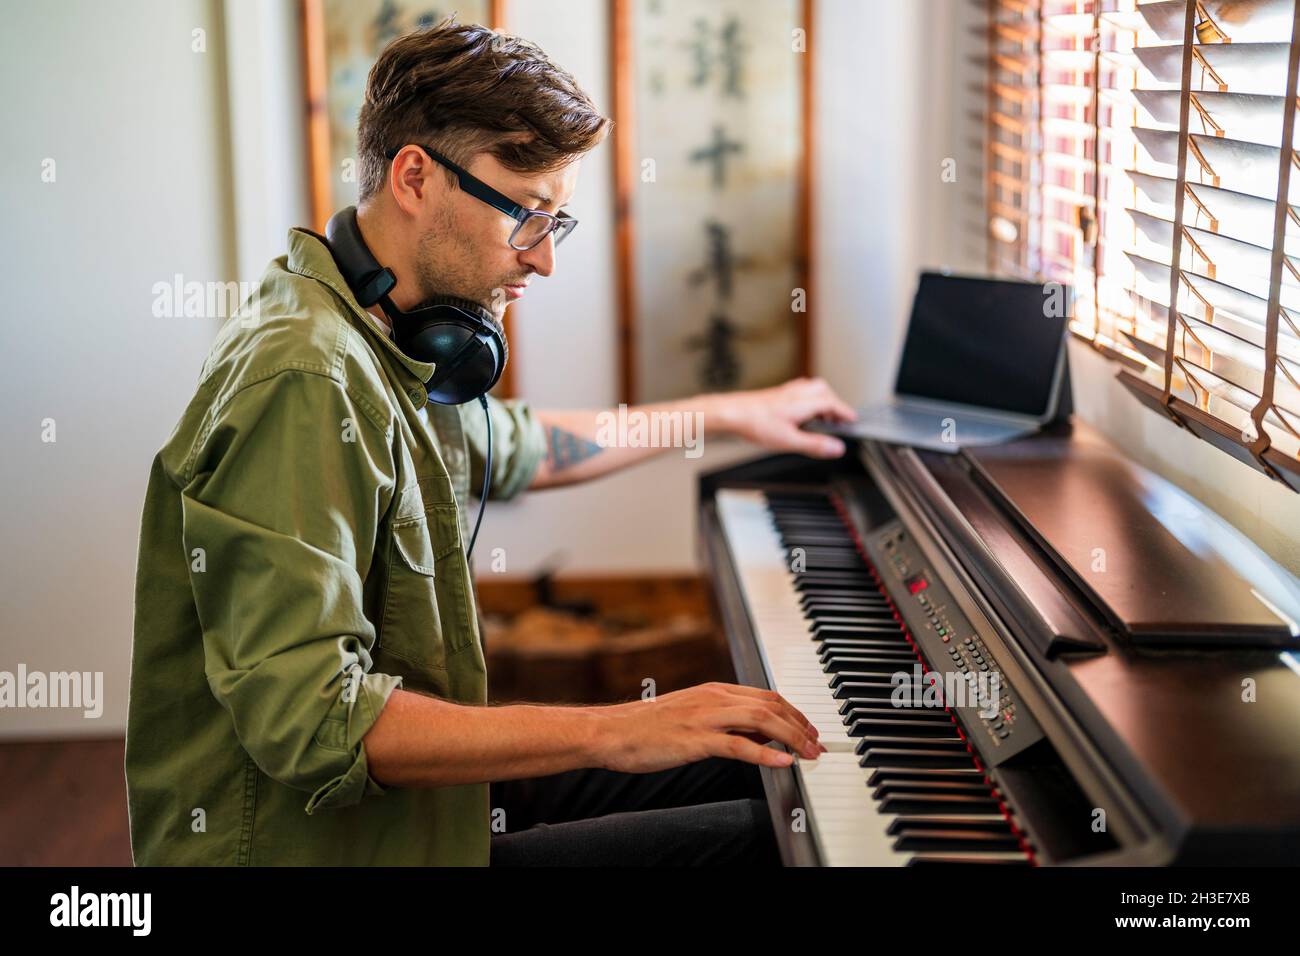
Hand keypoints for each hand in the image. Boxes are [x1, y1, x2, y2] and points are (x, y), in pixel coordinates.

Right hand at [591, 682, 826, 773]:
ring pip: (762, 720)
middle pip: (771, 705)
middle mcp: (713, 697)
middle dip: (801, 725)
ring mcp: (705, 717)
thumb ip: (725, 722)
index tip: (809, 730)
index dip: (794, 712)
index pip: (766, 695)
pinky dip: (766, 754)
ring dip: (792, 737)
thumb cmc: (647, 728)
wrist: (612, 731)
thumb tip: (759, 737)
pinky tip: (782, 762)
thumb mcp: (692, 717)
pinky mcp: (695, 739)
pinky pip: (739, 746)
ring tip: (808, 753)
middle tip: (818, 745)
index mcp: (714, 690)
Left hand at [707, 377, 856, 458]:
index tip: (853, 420)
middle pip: (824, 391)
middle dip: (834, 404)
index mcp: (803, 402)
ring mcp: (785, 392)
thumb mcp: (789, 440)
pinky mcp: (776, 395)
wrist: (730, 413)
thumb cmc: (754, 423)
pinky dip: (807, 400)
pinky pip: (799, 392)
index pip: (833, 403)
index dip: (845, 412)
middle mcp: (796, 393)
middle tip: (839, 420)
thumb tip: (836, 448)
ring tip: (822, 418)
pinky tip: (800, 412)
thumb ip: (814, 444)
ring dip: (820, 401)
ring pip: (811, 389)